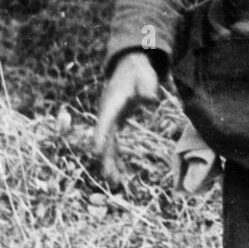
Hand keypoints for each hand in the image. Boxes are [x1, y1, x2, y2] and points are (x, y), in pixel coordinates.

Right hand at [93, 51, 160, 187]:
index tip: (97, 151)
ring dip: (111, 162)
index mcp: (112, 102)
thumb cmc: (138, 72)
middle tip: (111, 177)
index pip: (105, 120)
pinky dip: (116, 155)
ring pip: (108, 143)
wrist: (131, 66)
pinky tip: (120, 171)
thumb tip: (151, 99)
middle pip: (105, 138)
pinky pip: (114, 142)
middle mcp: (107, 113)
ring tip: (116, 181)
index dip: (101, 135)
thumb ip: (147, 89)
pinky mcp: (116, 122)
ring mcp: (110, 118)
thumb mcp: (145, 78)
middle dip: (107, 158)